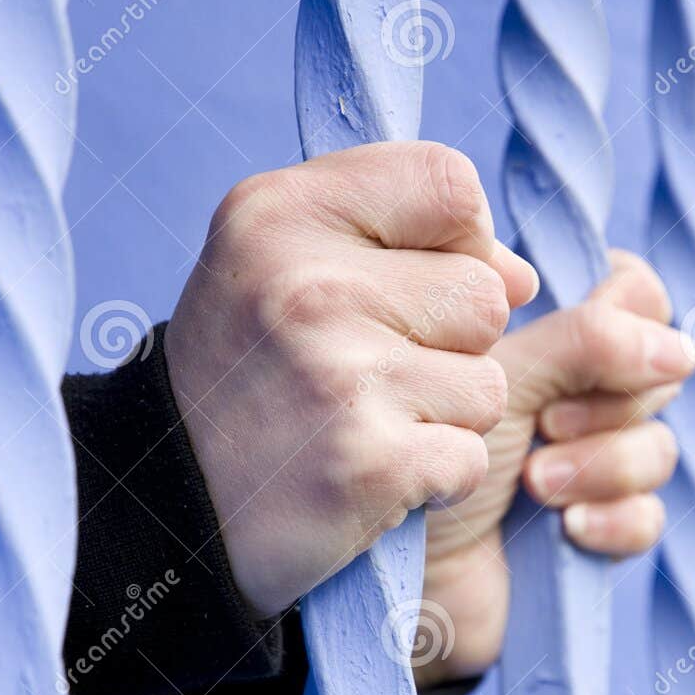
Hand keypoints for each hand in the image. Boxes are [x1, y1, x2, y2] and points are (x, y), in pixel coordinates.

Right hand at [164, 142, 537, 617]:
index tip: (411, 284)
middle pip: (486, 294)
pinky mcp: (370, 462)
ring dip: (444, 417)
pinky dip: (435, 479)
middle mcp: (306, 284)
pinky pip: (471, 456)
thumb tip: (523, 278)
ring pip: (487, 382)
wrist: (172, 509)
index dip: (462, 239)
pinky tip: (370, 476)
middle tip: (368, 374)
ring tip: (364, 424)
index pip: (452, 185)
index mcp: (281, 214)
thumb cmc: (251, 376)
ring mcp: (339, 375)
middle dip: (452, 343)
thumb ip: (406, 239)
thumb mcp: (284, 265)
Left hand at [418, 251, 692, 686]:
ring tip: (535, 484)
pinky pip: (649, 517)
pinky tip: (567, 530)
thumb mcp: (499, 382)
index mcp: (549, 339)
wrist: (386, 571)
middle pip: (661, 370)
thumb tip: (681, 349)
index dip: (627, 312)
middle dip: (608, 402)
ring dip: (604, 465)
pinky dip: (614, 522)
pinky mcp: (597, 532)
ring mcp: (591, 464)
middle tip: (545, 424)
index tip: (591, 332)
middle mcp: (577, 396)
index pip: (634, 295)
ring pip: (658, 447)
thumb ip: (584, 342)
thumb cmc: (414, 453)